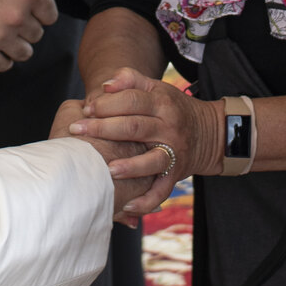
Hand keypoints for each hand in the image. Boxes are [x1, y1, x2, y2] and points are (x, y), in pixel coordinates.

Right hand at [0, 0, 68, 70]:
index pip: (50, 13)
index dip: (40, 10)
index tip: (29, 7)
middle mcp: (17, 16)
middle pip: (37, 33)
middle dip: (27, 26)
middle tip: (12, 17)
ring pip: (23, 52)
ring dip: (16, 44)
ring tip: (4, 32)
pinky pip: (2, 64)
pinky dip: (0, 58)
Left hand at [70, 67, 221, 220]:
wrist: (208, 133)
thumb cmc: (172, 108)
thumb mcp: (157, 88)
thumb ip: (131, 79)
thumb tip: (106, 85)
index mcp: (162, 104)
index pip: (132, 100)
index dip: (107, 104)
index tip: (87, 109)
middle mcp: (169, 128)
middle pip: (135, 127)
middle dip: (103, 128)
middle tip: (77, 131)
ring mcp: (173, 152)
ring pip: (152, 160)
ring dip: (129, 166)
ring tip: (107, 169)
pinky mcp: (175, 175)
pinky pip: (162, 191)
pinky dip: (146, 201)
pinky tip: (127, 206)